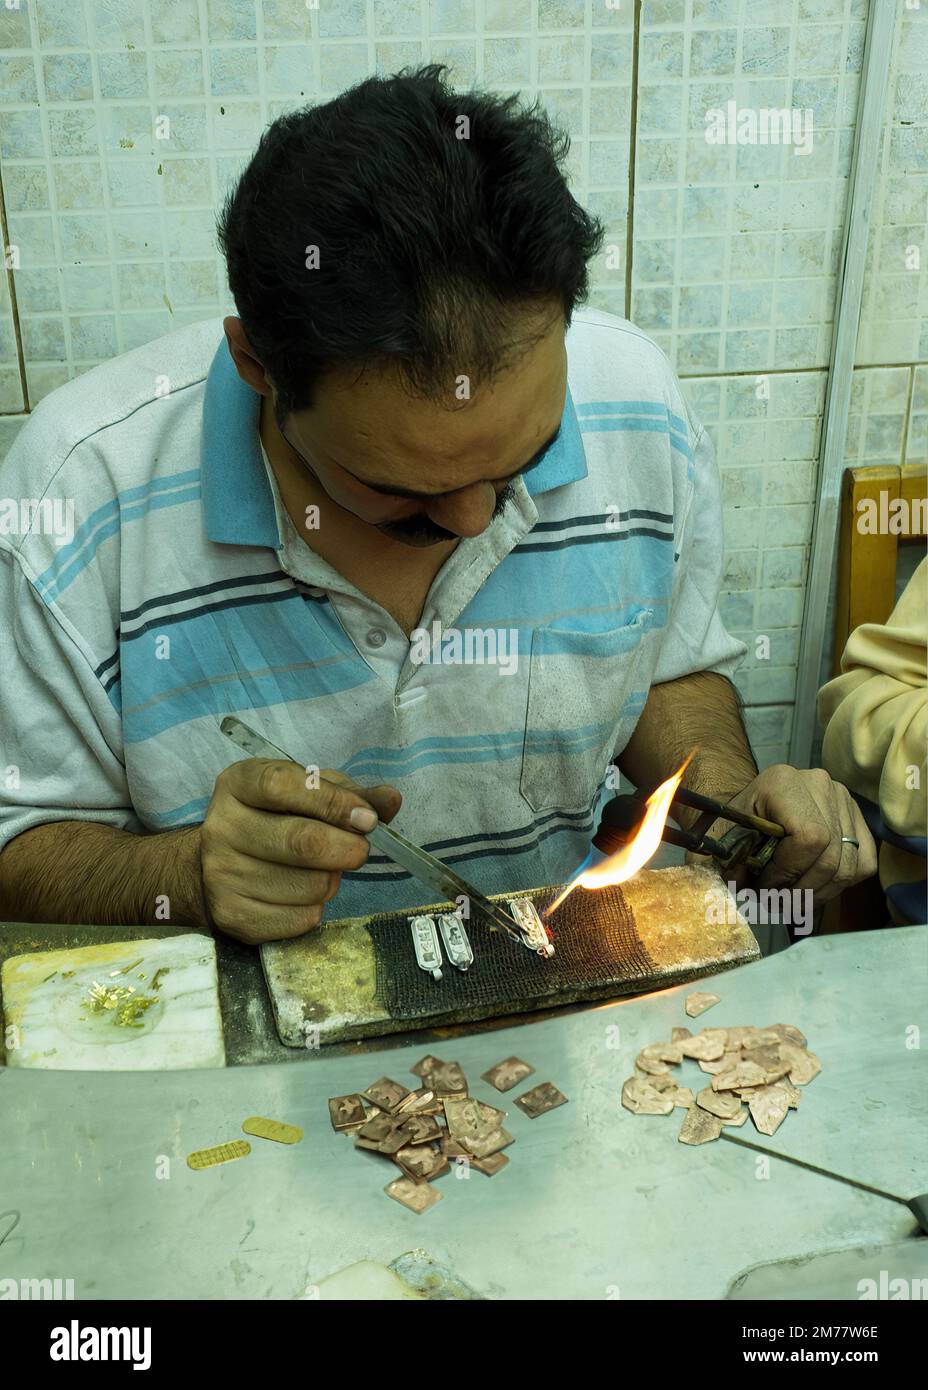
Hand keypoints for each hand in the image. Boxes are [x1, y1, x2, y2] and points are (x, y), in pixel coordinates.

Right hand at [199, 759, 401, 943]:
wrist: (216, 865)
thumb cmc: (272, 819)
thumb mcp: (306, 792)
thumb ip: (349, 793)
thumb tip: (390, 800)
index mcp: (238, 784)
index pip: (284, 786)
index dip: (333, 803)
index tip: (368, 819)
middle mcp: (222, 827)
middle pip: (302, 842)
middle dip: (348, 849)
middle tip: (359, 850)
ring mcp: (221, 873)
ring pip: (309, 886)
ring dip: (332, 880)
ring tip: (321, 870)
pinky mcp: (231, 914)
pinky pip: (300, 919)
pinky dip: (315, 908)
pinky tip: (302, 893)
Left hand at [708, 765, 877, 902]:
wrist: (749, 804)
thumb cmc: (733, 822)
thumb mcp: (718, 838)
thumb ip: (720, 863)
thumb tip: (732, 891)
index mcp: (783, 782)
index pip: (808, 837)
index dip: (788, 873)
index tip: (763, 889)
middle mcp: (819, 785)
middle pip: (830, 857)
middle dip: (800, 891)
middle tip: (775, 904)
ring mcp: (842, 799)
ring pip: (848, 866)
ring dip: (818, 894)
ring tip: (790, 902)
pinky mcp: (856, 817)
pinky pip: (862, 863)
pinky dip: (838, 885)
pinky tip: (811, 888)